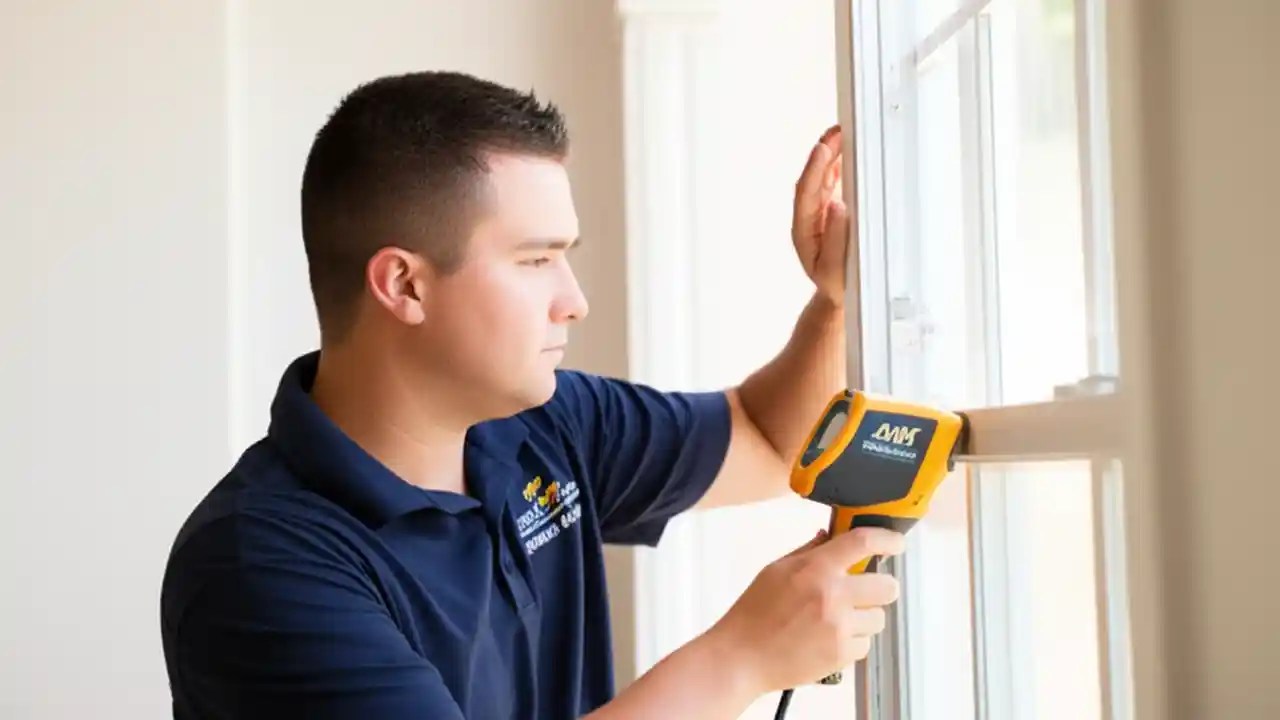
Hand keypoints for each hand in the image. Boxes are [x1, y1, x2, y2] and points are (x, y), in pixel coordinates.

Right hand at [706, 527, 903, 693]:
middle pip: (888, 586)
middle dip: (880, 587)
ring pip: (879, 618)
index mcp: (815, 569)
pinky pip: (865, 643)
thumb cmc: (754, 613)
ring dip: (865, 617)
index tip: (895, 543)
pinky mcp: (841, 654)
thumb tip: (830, 536)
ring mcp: (840, 628)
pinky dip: (853, 641)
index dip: (888, 539)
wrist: (742, 656)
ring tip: (838, 620)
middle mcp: (833, 596)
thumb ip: (809, 551)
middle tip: (864, 591)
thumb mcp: (776, 570)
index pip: (864, 542)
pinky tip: (829, 638)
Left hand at [791, 125, 849, 307]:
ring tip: (843, 133)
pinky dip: (838, 166)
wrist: (837, 295)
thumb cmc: (836, 285)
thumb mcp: (834, 269)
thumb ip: (835, 239)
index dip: (814, 169)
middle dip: (823, 153)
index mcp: (804, 230)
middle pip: (813, 179)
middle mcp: (808, 217)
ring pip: (822, 178)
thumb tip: (837, 206)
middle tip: (837, 131)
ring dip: (831, 155)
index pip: (806, 194)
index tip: (822, 148)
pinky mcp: (829, 211)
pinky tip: (846, 151)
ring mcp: (818, 213)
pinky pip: (832, 183)